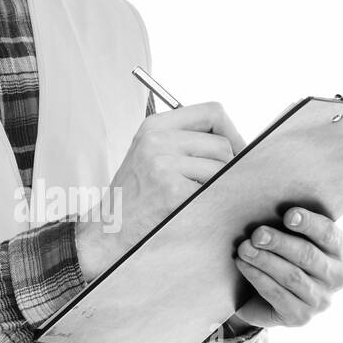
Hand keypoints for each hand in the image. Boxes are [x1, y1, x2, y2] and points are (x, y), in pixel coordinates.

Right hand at [77, 101, 243, 281]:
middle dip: (227, 167)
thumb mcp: (151, 155)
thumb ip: (186, 141)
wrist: (106, 230)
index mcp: (154, 126)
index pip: (212, 112)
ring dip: (217, 187)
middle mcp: (157, 140)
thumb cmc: (134, 197)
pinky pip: (214, 190)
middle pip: (222, 144)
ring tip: (194, 199)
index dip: (232, 132)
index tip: (234, 152)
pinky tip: (192, 210)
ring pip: (222, 168)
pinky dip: (211, 202)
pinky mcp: (172, 190)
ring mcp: (163, 164)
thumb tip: (236, 143)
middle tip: (211, 186)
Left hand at [232, 206, 342, 329]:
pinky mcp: (300, 317)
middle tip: (256, 233)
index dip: (309, 224)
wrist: (265, 294)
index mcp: (341, 251)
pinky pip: (278, 295)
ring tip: (244, 249)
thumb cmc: (285, 253)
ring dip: (265, 260)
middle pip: (308, 256)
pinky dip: (259, 278)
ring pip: (292, 276)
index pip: (329, 235)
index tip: (288, 214)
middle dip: (280, 243)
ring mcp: (320, 301)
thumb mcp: (299, 232)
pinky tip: (244, 266)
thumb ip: (320, 212)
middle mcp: (337, 277)